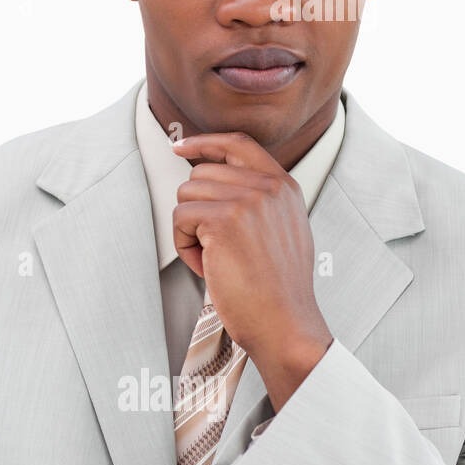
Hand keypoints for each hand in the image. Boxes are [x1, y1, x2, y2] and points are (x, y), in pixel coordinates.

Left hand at [170, 132, 333, 401]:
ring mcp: (247, 200)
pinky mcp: (223, 219)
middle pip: (202, 173)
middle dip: (196, 210)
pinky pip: (180, 218)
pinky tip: (208, 266)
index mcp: (284, 186)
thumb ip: (257, 200)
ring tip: (215, 259)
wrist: (284, 323)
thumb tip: (212, 180)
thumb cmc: (276, 288)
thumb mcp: (281, 230)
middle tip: (214, 247)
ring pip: (186, 194)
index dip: (205, 142)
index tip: (180, 148)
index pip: (238, 143)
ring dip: (189, 230)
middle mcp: (268, 187)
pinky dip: (184, 246)